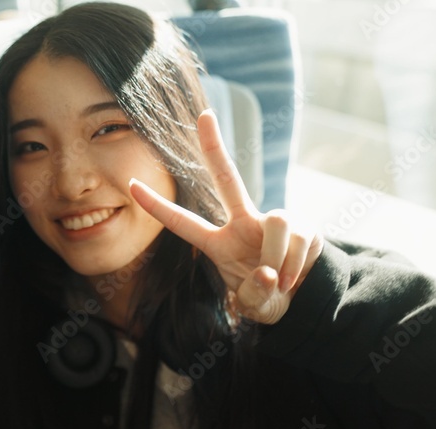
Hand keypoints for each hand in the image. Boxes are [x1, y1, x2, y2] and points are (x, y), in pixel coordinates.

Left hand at [129, 109, 322, 324]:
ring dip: (277, 257)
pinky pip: (297, 239)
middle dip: (215, 146)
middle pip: (227, 178)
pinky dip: (295, 266)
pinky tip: (293, 278)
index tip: (130, 185)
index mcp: (219, 243)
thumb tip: (268, 272)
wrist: (304, 304)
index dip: (156, 206)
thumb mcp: (253, 306)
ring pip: (276, 221)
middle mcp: (243, 224)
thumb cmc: (268, 300)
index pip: (182, 222)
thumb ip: (254, 295)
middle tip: (204, 115)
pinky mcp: (304, 227)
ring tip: (279, 281)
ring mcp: (273, 222)